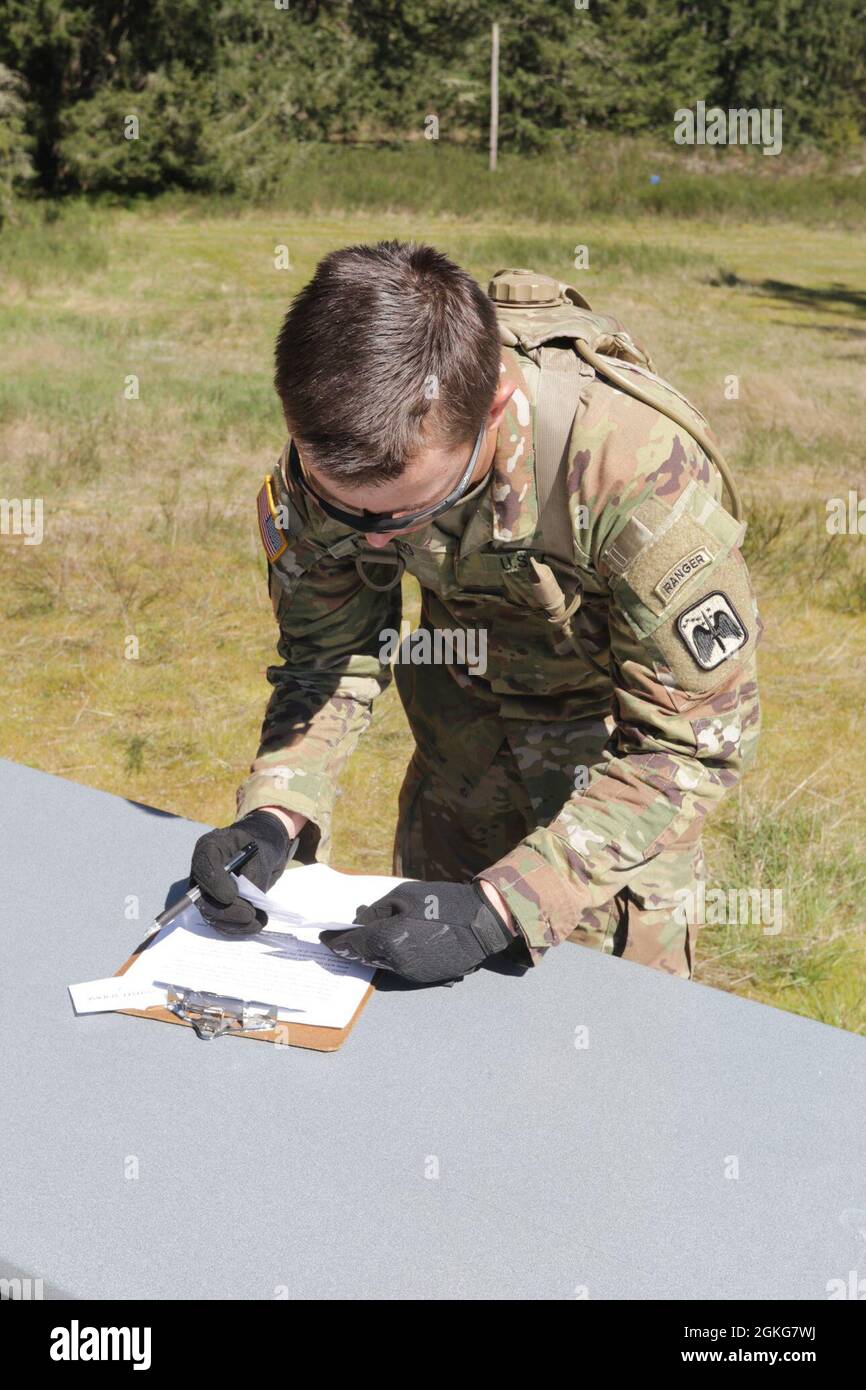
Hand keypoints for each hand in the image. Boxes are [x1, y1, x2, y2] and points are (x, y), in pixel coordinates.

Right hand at [190, 810, 294, 936]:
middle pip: (204, 898)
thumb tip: (248, 900)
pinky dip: (236, 927)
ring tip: (257, 923)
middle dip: (228, 910)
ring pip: (211, 914)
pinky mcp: (214, 905)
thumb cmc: (259, 848)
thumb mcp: (260, 853)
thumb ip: (253, 874)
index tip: (230, 896)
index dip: (214, 885)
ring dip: (234, 923)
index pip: (203, 867)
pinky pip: (220, 921)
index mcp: (209, 848)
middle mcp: (202, 872)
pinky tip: (254, 925)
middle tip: (250, 914)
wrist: (260, 852)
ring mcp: (205, 891)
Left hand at [319, 879, 512, 983]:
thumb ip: (377, 910)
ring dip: (371, 952)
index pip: (351, 944)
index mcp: (388, 940)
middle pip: (363, 957)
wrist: (482, 922)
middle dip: (351, 947)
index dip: (335, 941)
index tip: (323, 937)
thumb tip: (360, 921)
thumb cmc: (443, 903)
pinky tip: (392, 943)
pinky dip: (389, 956)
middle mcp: (396, 962)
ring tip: (367, 937)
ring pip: (380, 963)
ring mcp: (411, 973)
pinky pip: (398, 966)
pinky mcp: (423, 977)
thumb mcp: (405, 895)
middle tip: (342, 936)